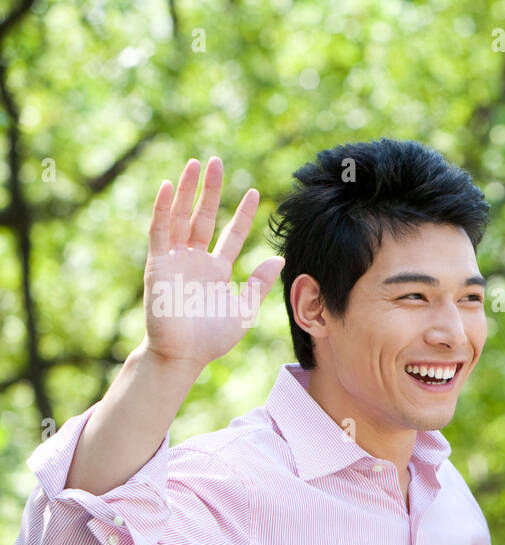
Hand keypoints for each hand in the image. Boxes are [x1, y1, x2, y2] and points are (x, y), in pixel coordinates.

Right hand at [141, 157, 283, 371]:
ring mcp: (176, 259)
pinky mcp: (158, 264)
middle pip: (204, 217)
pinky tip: (170, 186)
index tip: (255, 192)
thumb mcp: (245, 309)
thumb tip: (279, 259)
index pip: (232, 234)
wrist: (184, 356)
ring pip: (182, 217)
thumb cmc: (212, 338)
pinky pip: (160, 231)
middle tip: (217, 162)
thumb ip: (259, 283)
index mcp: (217, 269)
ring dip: (188, 191)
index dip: (243, 214)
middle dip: (211, 190)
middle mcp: (196, 259)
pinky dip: (164, 209)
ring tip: (196, 164)